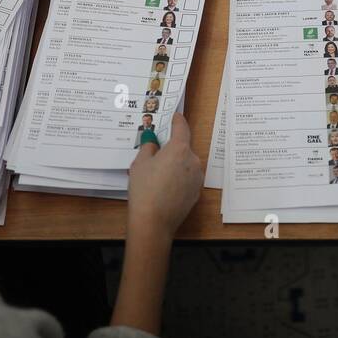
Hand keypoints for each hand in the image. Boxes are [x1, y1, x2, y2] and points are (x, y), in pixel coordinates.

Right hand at [127, 111, 203, 238]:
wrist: (153, 222)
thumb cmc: (145, 190)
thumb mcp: (140, 163)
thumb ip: (148, 147)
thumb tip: (152, 141)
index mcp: (180, 149)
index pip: (181, 128)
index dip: (177, 120)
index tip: (174, 116)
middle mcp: (193, 161)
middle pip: (183, 148)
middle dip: (171, 149)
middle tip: (155, 154)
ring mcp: (197, 178)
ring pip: (185, 164)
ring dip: (175, 165)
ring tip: (156, 176)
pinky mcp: (196, 192)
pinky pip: (187, 179)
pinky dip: (178, 179)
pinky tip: (164, 188)